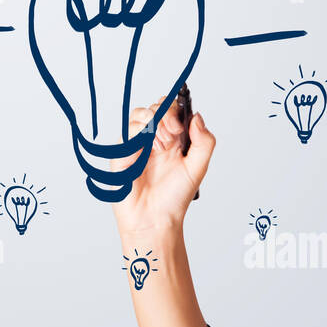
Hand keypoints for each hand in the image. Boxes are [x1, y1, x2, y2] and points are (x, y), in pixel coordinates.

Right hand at [109, 96, 214, 236]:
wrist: (155, 218)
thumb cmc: (174, 198)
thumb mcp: (198, 168)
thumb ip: (204, 141)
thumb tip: (197, 117)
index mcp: (174, 140)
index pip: (173, 110)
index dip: (176, 111)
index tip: (180, 126)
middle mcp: (156, 139)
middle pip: (156, 107)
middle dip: (165, 116)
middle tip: (171, 135)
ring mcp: (138, 144)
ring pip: (139, 114)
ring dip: (152, 124)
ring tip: (160, 147)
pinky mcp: (123, 153)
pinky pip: (126, 131)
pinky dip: (138, 134)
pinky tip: (147, 150)